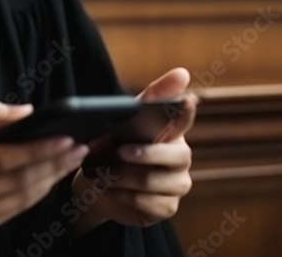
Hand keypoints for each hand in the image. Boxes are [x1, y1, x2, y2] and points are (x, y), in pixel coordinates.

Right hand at [0, 100, 88, 255]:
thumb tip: (25, 112)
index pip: (4, 158)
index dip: (38, 150)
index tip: (65, 138)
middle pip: (20, 180)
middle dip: (55, 163)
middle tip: (78, 147)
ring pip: (23, 198)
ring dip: (51, 179)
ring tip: (69, 160)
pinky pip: (16, 211)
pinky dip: (36, 194)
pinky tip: (48, 178)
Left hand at [70, 68, 196, 235]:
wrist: (94, 183)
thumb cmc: (113, 146)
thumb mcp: (123, 121)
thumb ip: (150, 99)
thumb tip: (182, 72)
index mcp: (170, 132)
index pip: (184, 119)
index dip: (186, 111)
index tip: (187, 100)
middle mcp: (180, 157)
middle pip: (173, 155)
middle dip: (143, 154)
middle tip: (119, 151)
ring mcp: (177, 184)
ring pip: (155, 181)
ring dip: (123, 176)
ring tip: (102, 173)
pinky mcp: (167, 207)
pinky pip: (150, 202)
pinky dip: (125, 195)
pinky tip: (113, 189)